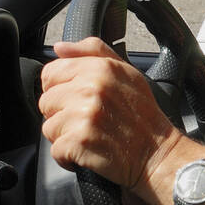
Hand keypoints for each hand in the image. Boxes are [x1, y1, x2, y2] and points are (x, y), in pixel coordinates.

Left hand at [38, 37, 184, 199]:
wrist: (158, 153)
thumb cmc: (143, 116)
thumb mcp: (128, 73)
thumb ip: (94, 52)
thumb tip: (61, 47)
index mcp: (100, 68)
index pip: (51, 72)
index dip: (59, 89)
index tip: (75, 100)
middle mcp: (91, 88)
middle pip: (46, 101)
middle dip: (62, 114)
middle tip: (89, 121)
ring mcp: (84, 115)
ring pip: (49, 126)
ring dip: (65, 136)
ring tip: (90, 136)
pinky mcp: (79, 141)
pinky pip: (55, 149)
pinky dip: (68, 157)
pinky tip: (88, 151)